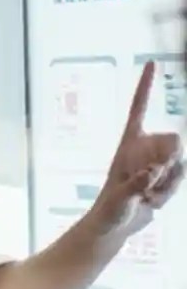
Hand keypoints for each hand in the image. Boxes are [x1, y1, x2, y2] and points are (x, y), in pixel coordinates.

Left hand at [91, 62, 183, 238]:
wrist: (115, 225)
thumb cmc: (109, 209)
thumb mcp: (120, 198)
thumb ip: (136, 185)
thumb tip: (152, 171)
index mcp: (128, 142)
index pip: (139, 108)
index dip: (146, 86)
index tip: (151, 63)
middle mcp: (145, 147)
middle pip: (174, 140)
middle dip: (170, 163)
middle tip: (150, 182)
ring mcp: (158, 160)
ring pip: (180, 163)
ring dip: (168, 183)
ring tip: (146, 196)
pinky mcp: (166, 175)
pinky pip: (179, 179)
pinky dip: (169, 193)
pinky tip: (153, 201)